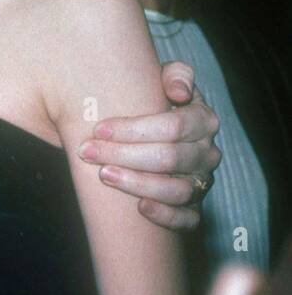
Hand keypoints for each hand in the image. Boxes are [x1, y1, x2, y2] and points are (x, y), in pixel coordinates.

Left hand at [78, 61, 220, 230]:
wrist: (154, 132)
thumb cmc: (152, 101)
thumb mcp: (162, 79)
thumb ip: (175, 74)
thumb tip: (179, 92)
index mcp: (202, 121)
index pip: (174, 126)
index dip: (134, 129)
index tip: (98, 129)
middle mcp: (207, 153)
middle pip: (170, 158)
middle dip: (124, 155)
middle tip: (88, 152)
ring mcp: (201, 182)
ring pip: (178, 190)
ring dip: (138, 184)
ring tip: (104, 175)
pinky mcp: (193, 208)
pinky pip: (187, 219)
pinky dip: (166, 216)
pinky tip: (140, 208)